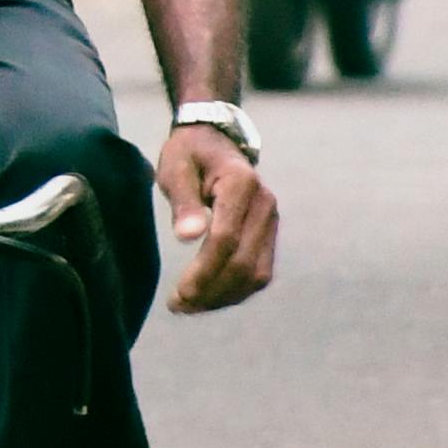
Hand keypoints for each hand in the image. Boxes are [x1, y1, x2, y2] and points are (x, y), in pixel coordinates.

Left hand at [161, 124, 276, 310]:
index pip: (226, 238)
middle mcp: (265, 204)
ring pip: (256, 274)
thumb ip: (183, 201)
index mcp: (241, 183)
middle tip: (178, 305)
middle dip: (212, 290)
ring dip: (224, 297)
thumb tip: (187, 237)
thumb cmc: (189, 153)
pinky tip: (208, 297)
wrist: (215, 140)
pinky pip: (259, 271)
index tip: (180, 293)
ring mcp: (272, 220)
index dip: (204, 270)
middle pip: (244, 262)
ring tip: (189, 306)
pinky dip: (235, 290)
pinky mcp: (269, 234)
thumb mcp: (176, 167)